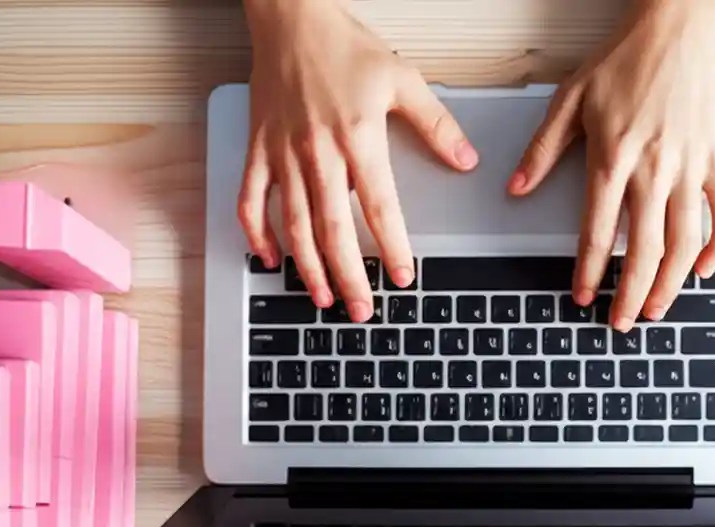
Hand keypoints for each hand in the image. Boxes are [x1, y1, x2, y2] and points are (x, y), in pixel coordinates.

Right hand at [240, 0, 478, 321]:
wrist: (291, 18)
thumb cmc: (345, 46)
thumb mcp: (403, 79)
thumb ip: (436, 125)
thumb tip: (465, 161)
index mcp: (357, 138)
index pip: (379, 207)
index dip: (393, 247)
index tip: (404, 277)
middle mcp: (317, 153)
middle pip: (333, 230)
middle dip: (348, 276)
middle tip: (362, 309)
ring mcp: (282, 155)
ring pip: (292, 225)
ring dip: (307, 267)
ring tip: (322, 297)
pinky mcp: (257, 150)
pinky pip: (250, 201)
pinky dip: (256, 234)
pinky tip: (268, 258)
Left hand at [508, 0, 714, 330]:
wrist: (678, 28)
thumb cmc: (624, 60)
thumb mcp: (569, 99)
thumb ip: (543, 149)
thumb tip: (516, 189)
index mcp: (613, 158)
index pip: (598, 231)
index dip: (588, 271)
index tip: (581, 296)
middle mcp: (655, 169)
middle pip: (644, 249)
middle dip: (630, 294)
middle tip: (621, 322)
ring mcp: (693, 167)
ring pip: (685, 242)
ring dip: (670, 283)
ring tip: (656, 309)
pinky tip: (704, 269)